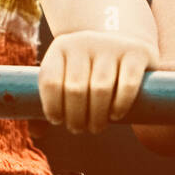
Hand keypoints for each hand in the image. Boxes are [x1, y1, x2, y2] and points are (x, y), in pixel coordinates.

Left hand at [39, 31, 156, 133]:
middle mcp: (85, 41)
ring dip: (97, 117)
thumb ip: (50, 101)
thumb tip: (37, 132)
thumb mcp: (66, 75)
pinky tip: (115, 115)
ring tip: (96, 127)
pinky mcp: (137, 52)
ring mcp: (112, 45)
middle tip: (79, 129)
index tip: (58, 120)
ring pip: (100, 89)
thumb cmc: (88, 70)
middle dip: (76, 118)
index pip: (50, 81)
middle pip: (75, 89)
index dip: (52, 107)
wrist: (123, 41)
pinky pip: (127, 85)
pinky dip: (120, 105)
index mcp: (61, 47)